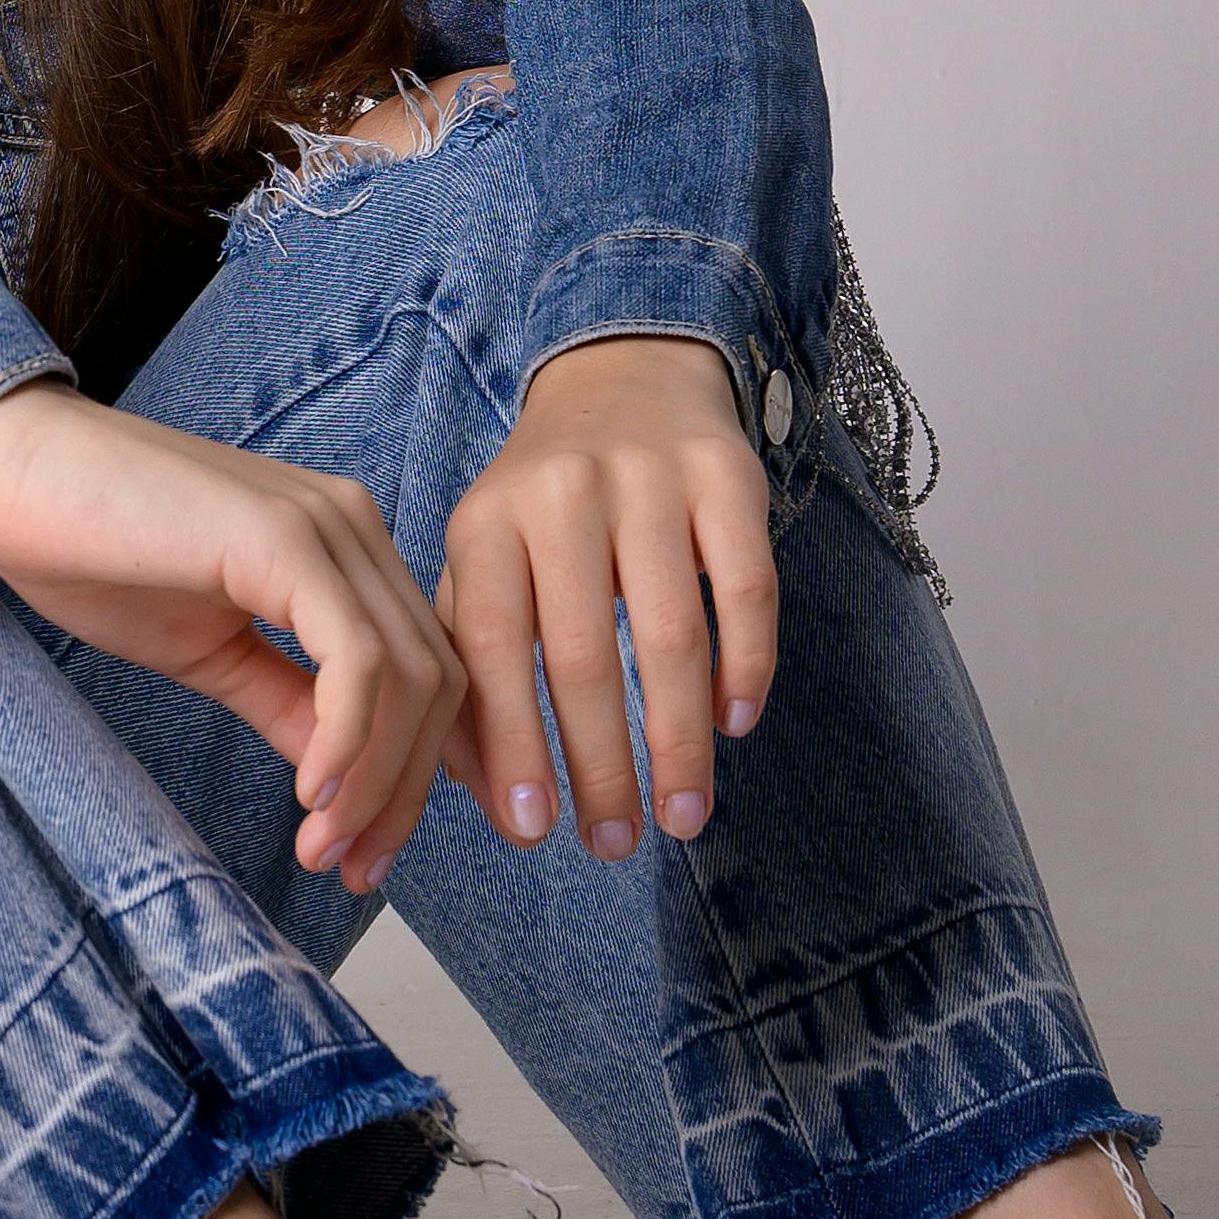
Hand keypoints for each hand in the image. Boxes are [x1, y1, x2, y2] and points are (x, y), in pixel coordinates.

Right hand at [0, 385, 464, 896]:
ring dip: (377, 782)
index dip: (414, 776)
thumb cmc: (92, 551)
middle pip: (437, 681)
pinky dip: (348, 737)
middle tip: (355, 870)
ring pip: (411, 675)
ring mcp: (324, 523)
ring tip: (323, 848)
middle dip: (405, 793)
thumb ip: (286, 702)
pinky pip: (355, 656)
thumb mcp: (210, 652)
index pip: (425, 673)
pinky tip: (310, 792)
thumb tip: (346, 779)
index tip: (369, 859)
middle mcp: (353, 525)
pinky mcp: (282, 536)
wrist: (7, 468)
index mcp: (343, 548)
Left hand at [435, 336, 776, 860]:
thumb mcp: (484, 562)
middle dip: (600, 767)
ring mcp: (650, 479)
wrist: (622, 376)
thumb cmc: (543, 504)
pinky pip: (747, 590)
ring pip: (672, 635)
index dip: (512, 746)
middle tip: (615, 842)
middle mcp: (562, 495)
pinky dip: (745, 668)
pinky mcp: (728, 474)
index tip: (531, 830)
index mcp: (486, 522)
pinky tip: (734, 725)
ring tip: (681, 814)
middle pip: (585, 656)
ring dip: (679, 742)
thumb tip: (484, 791)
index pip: (495, 651)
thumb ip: (471, 667)